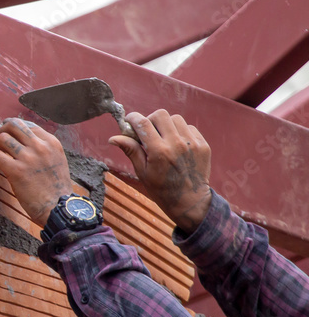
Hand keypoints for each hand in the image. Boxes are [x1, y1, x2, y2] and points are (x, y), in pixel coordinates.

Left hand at [0, 119, 73, 226]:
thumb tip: (24, 140)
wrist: (59, 207)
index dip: (14, 130)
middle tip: (0, 143)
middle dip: (3, 132)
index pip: (27, 125)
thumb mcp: (57, 160)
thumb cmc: (56, 188)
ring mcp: (28, 158)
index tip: (10, 138)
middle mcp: (40, 147)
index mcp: (51, 143)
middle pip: (13, 125)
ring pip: (2, 138)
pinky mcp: (16, 171)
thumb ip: (44, 149)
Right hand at [108, 110, 211, 232]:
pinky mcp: (203, 145)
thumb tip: (113, 138)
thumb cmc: (161, 189)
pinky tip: (176, 145)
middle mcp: (176, 144)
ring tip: (163, 139)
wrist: (190, 201)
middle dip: (150, 120)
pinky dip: (180, 132)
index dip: (133, 118)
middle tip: (147, 132)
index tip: (129, 120)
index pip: (143, 123)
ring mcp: (192, 144)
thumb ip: (131, 150)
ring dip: (166, 125)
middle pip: (160, 115)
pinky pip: (189, 127)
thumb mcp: (142, 172)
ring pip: (175, 119)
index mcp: (158, 152)